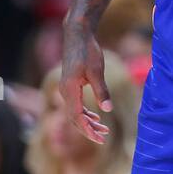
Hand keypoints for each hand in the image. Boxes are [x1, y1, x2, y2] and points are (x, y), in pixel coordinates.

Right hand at [60, 22, 111, 143]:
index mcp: (69, 90)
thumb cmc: (88, 50)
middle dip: (88, 130)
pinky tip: (95, 117)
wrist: (77, 35)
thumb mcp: (97, 71)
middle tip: (103, 138)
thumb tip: (108, 109)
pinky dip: (85, 113)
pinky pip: (75, 105)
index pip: (76, 117)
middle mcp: (64, 91)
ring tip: (104, 130)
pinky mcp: (69, 85)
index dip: (87, 130)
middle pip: (74, 118)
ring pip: (75, 112)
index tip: (100, 139)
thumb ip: (101, 90)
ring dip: (88, 122)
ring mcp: (65, 89)